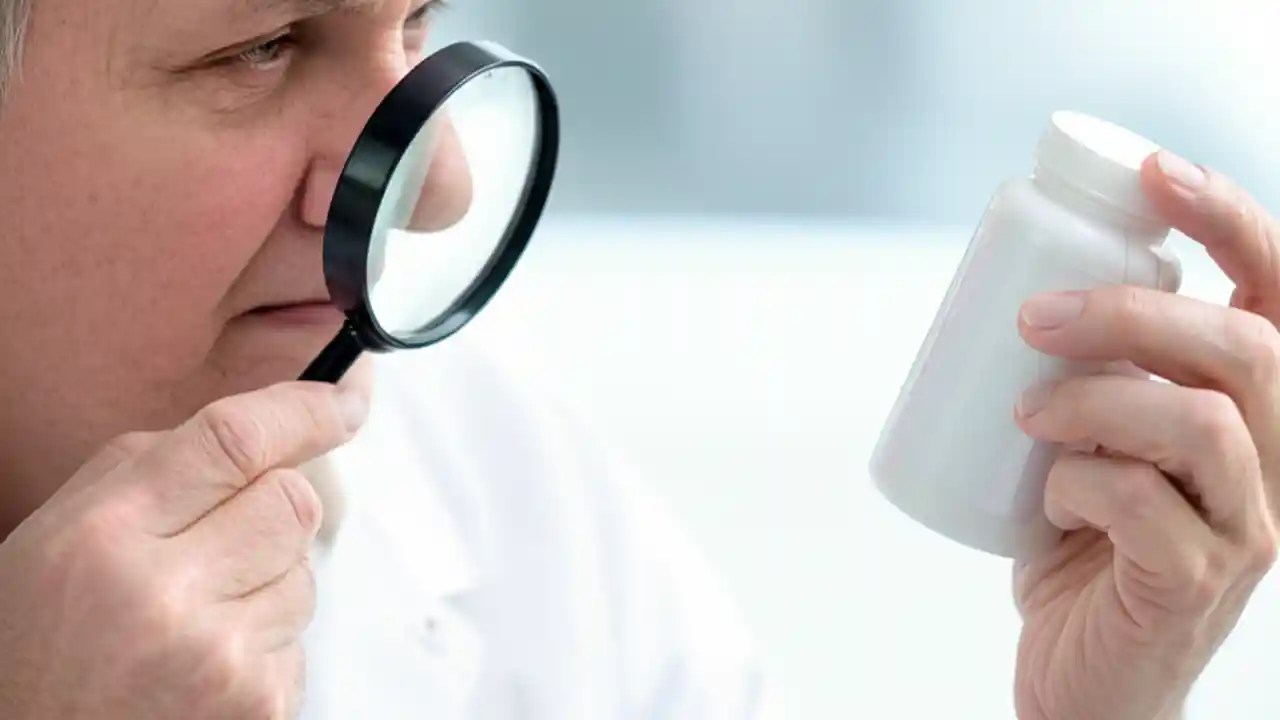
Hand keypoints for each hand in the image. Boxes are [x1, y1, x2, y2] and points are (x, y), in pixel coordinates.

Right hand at [0, 381, 365, 718]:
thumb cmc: (33, 647)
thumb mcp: (55, 537)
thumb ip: (150, 469)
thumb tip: (268, 427)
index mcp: (105, 534)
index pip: (236, 439)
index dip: (304, 410)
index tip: (343, 398)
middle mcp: (166, 595)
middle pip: (293, 500)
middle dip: (273, 506)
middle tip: (220, 540)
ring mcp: (220, 657)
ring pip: (305, 574)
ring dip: (268, 583)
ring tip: (193, 620)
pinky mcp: (260, 706)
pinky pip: (300, 643)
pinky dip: (265, 645)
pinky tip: (203, 667)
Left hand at [1011, 151, 1279, 718]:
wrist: (1082, 672)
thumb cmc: (1083, 542)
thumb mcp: (1092, 437)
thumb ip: (1092, 373)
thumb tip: (1026, 284)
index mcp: (1251, 409)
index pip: (1279, 295)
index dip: (1234, 220)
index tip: (1156, 174)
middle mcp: (1274, 461)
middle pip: (1247, 348)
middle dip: (1133, 312)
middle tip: (1035, 316)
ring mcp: (1246, 525)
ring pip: (1204, 423)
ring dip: (1096, 400)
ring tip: (1028, 413)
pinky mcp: (1194, 580)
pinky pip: (1146, 506)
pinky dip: (1080, 483)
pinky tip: (1049, 498)